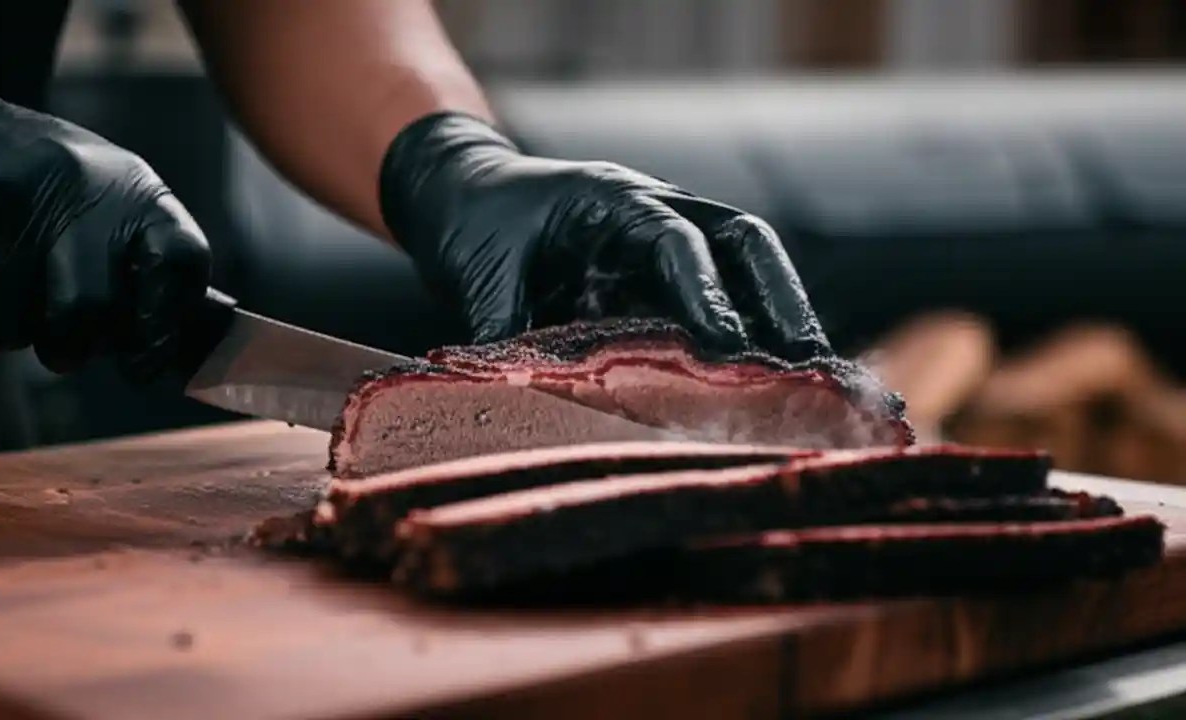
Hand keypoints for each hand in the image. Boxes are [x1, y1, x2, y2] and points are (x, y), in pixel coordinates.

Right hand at [0, 55, 210, 379]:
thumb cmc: (45, 186)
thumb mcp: (114, 204)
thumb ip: (149, 268)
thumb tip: (180, 356)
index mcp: (130, 187)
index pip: (177, 262)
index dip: (164, 325)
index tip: (142, 363)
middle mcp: (71, 184)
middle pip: (86, 314)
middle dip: (72, 345)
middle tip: (60, 334)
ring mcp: (0, 200)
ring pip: (10, 328)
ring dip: (6, 330)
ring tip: (2, 286)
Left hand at [379, 112, 831, 358]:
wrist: (462, 193)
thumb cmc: (473, 224)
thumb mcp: (478, 277)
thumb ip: (502, 333)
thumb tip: (523, 401)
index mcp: (609, 200)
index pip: (673, 239)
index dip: (703, 292)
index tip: (727, 348)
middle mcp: (653, 212)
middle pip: (741, 240)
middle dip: (780, 299)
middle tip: (810, 363)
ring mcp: (666, 240)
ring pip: (747, 267)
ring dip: (782, 318)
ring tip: (820, 381)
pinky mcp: (664, 276)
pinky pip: (723, 298)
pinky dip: (756, 336)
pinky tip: (781, 385)